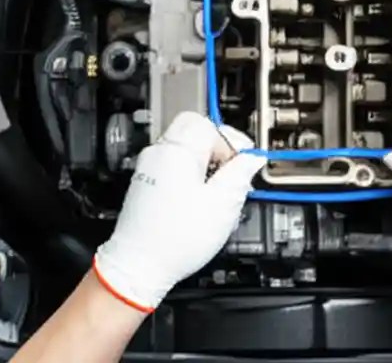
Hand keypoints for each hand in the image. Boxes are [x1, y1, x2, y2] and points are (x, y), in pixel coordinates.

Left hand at [92, 112, 264, 312]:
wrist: (139, 266)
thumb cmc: (175, 240)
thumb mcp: (222, 205)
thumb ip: (240, 174)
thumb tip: (252, 157)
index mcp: (178, 152)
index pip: (210, 124)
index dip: (233, 141)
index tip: (246, 160)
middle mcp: (159, 154)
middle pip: (195, 131)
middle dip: (219, 149)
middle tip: (233, 172)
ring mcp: (150, 168)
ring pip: (185, 149)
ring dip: (206, 163)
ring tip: (218, 191)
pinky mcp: (147, 184)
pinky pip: (175, 166)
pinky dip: (192, 175)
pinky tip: (200, 200)